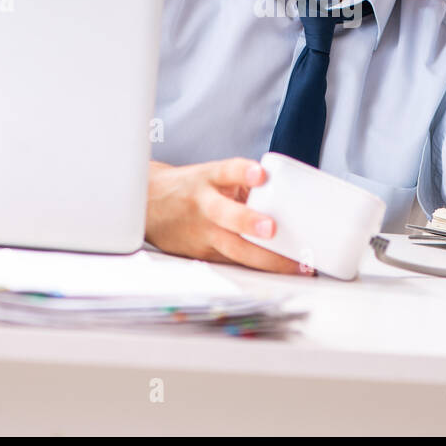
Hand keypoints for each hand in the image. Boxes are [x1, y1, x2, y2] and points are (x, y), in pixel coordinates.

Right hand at [145, 158, 312, 274]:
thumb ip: (244, 183)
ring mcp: (204, 234)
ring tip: (294, 265)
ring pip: (234, 249)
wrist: (150, 206)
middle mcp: (205, 207)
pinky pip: (237, 264)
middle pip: (226, 215)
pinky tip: (286, 274)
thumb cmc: (191, 189)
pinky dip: (260, 270)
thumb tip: (287, 191)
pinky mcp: (206, 256)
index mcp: (209, 180)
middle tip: (272, 228)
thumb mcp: (213, 176)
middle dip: (249, 223)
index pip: (226, 171)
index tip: (260, 174)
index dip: (243, 172)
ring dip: (265, 259)